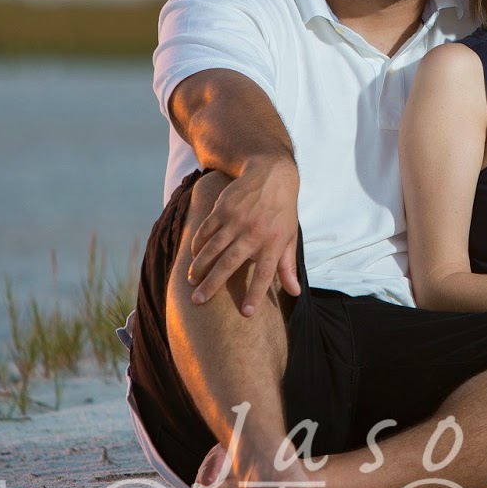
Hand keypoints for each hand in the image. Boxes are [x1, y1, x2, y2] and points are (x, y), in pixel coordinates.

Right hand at [187, 157, 301, 315]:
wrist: (271, 175)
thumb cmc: (283, 211)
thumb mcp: (290, 237)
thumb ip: (288, 267)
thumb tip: (295, 293)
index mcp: (273, 244)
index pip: (265, 275)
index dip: (256, 295)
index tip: (246, 313)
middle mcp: (254, 234)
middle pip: (229, 264)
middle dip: (212, 285)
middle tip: (198, 301)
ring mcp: (236, 221)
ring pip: (213, 248)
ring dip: (199, 267)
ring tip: (191, 283)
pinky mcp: (222, 210)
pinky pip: (206, 231)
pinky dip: (198, 245)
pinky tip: (193, 256)